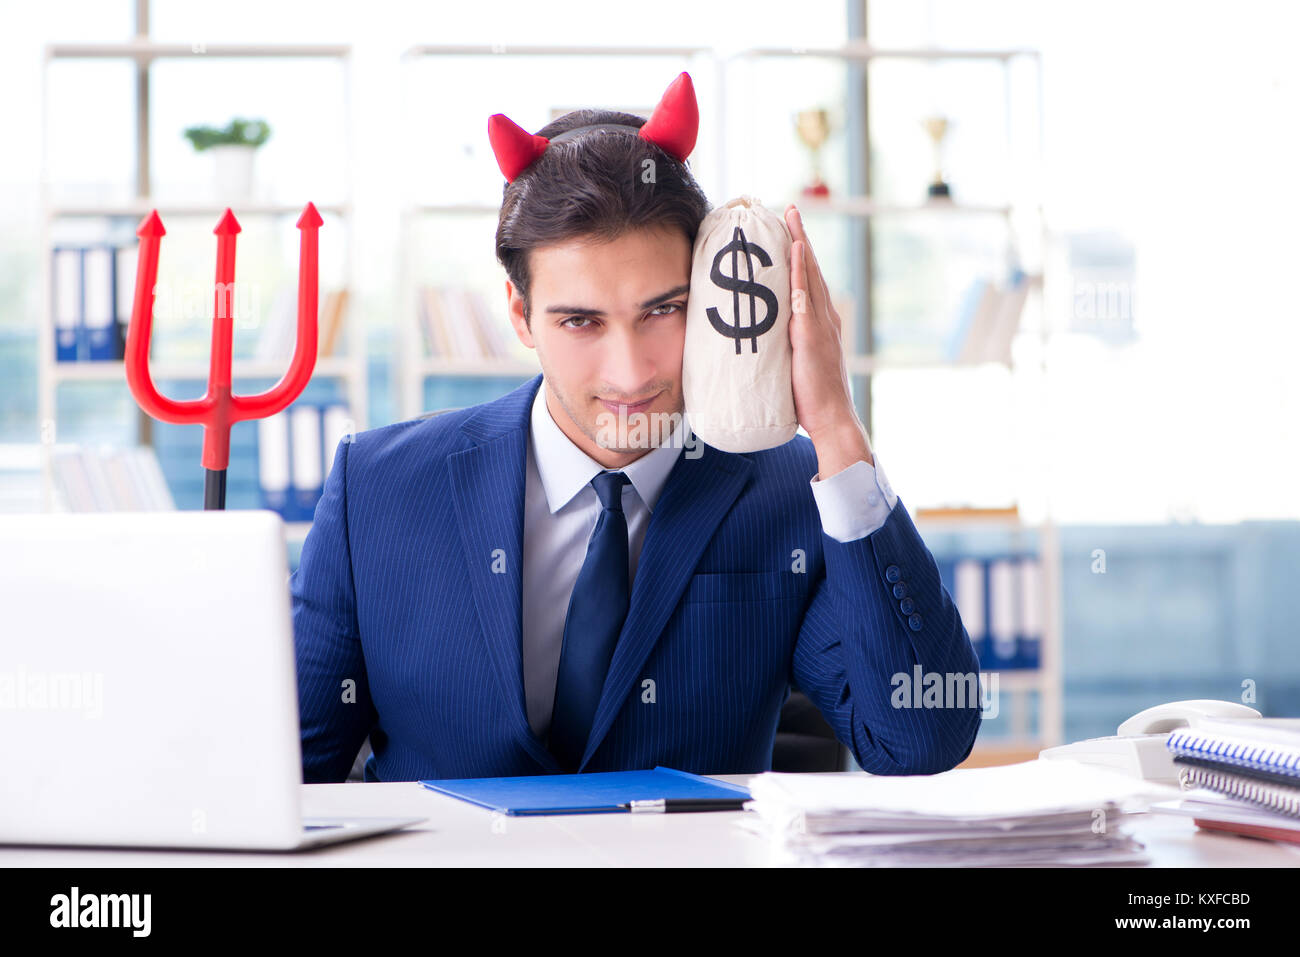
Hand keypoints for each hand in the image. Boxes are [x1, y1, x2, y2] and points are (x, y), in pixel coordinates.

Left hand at [785, 203, 872, 476]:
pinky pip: (806, 296)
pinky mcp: (812, 334)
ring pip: (809, 276)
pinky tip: (797, 251)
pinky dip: (802, 271)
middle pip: (811, 270)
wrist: (830, 420)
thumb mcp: (792, 367)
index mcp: (819, 325)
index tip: (788, 232)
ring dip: (800, 244)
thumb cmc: (809, 401)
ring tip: (789, 217)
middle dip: (799, 238)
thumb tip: (753, 344)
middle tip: (788, 209)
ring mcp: (820, 324)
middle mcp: (823, 318)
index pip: (808, 283)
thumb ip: (779, 350)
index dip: (799, 256)